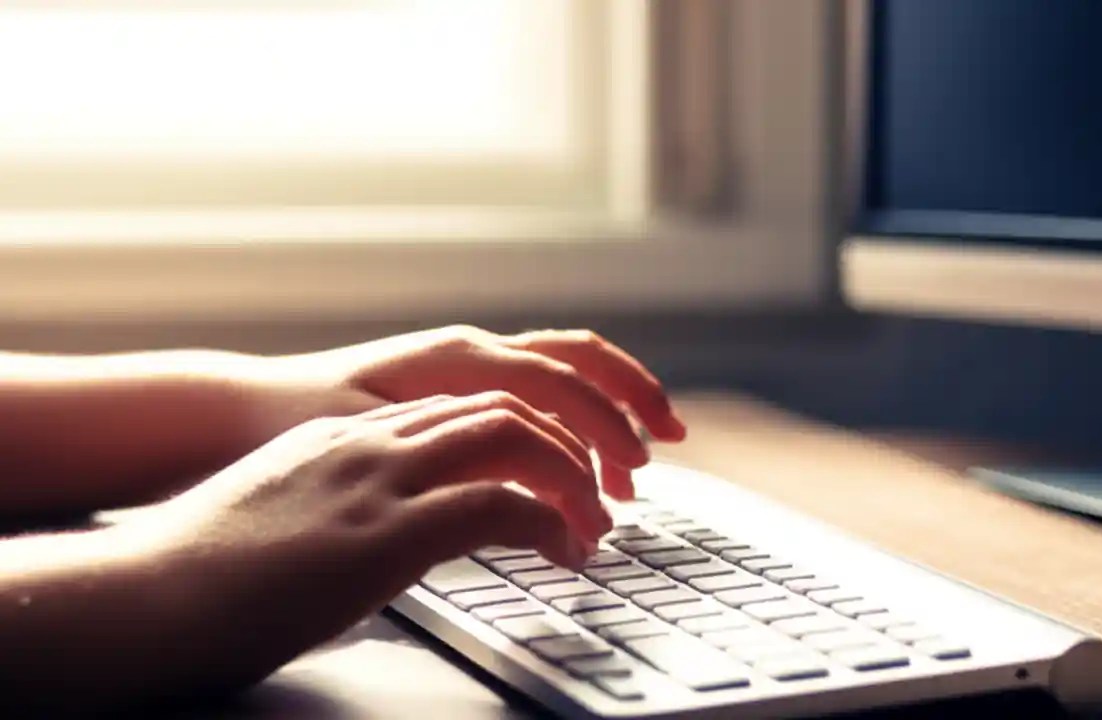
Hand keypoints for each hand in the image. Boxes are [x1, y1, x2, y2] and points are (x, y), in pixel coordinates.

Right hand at [148, 395, 605, 693]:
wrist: (147, 594)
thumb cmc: (207, 571)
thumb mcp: (290, 511)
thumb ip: (345, 503)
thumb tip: (389, 535)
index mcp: (348, 434)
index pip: (463, 404)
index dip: (529, 427)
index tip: (565, 461)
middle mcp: (369, 441)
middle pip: (502, 401)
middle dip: (573, 435)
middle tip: (609, 482)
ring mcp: (377, 479)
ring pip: (512, 436)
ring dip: (572, 475)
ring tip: (597, 520)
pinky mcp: (384, 532)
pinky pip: (498, 505)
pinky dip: (547, 523)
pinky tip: (562, 552)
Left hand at [276, 326, 686, 499]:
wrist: (248, 407)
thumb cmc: (304, 423)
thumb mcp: (375, 442)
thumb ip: (452, 452)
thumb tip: (521, 484)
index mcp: (460, 358)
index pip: (559, 386)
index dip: (603, 436)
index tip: (624, 488)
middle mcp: (473, 347)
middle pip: (580, 359)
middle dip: (630, 404)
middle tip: (656, 461)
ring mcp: (468, 357)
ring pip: (567, 365)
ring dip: (611, 407)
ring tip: (634, 465)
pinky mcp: (461, 377)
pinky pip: (541, 381)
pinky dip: (579, 408)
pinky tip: (583, 445)